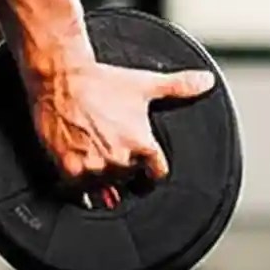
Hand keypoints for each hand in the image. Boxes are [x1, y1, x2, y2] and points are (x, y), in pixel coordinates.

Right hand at [24, 60, 215, 195]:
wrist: (61, 78)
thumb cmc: (102, 81)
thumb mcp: (145, 84)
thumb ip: (179, 87)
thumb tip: (207, 81)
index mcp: (143, 145)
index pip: (156, 175)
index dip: (149, 169)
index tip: (141, 165)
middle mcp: (120, 160)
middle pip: (127, 181)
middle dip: (121, 169)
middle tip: (108, 146)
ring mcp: (94, 168)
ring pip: (103, 189)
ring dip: (99, 178)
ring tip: (91, 152)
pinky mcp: (70, 171)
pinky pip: (79, 192)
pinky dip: (77, 183)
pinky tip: (76, 164)